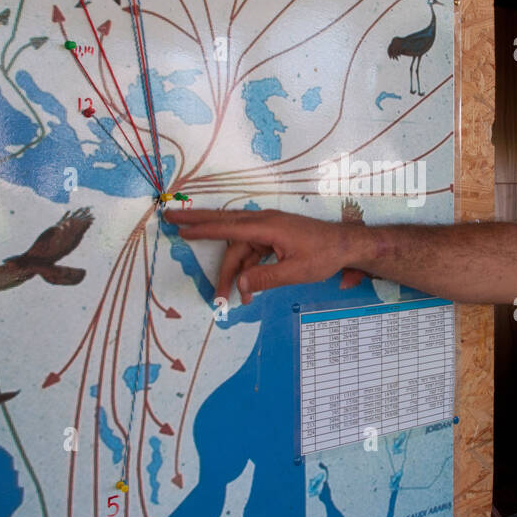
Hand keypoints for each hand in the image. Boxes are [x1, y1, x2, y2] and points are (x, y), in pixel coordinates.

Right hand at [164, 207, 361, 303]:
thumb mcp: (296, 271)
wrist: (345, 245)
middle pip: (224, 224)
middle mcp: (264, 222)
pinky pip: (250, 252)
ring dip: (231, 271)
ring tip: (224, 297)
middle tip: (170, 220)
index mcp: (268, 226)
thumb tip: (241, 283)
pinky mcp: (272, 236)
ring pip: (238, 248)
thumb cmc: (324, 255)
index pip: (229, 227)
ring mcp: (267, 228)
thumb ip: (266, 277)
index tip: (181, 227)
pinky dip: (245, 270)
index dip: (203, 228)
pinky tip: (246, 290)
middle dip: (197, 224)